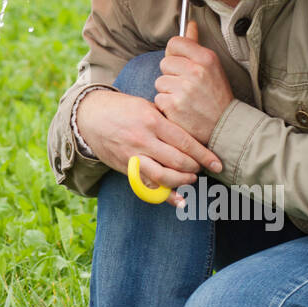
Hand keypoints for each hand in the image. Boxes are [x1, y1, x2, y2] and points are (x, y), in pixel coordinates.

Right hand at [77, 83, 222, 207]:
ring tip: (191, 178)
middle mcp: (143, 139)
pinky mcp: (125, 168)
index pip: (185, 142)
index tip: (217, 163)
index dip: (204, 155)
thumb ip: (166, 120)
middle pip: (177, 161)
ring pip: (164, 176)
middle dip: (195, 168)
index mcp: (152, 121)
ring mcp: (133, 155)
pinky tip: (179, 200)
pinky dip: (164, 196)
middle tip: (202, 168)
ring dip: (182, 181)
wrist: (89, 116)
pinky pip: (147, 185)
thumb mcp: (146, 106)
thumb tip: (191, 134)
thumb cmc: (122, 108)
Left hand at [154, 19, 234, 142]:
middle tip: (187, 87)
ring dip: (168, 91)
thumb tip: (190, 25)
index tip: (181, 64)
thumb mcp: (212, 68)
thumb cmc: (216, 96)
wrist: (225, 127)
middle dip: (172, 74)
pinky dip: (166, 106)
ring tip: (185, 99)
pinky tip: (181, 110)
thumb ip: (196, 46)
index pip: (175, 42)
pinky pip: (158, 98)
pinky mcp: (173, 105)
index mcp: (206, 58)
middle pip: (165, 62)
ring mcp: (183, 89)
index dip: (175, 54)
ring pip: (160, 81)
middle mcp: (195, 71)